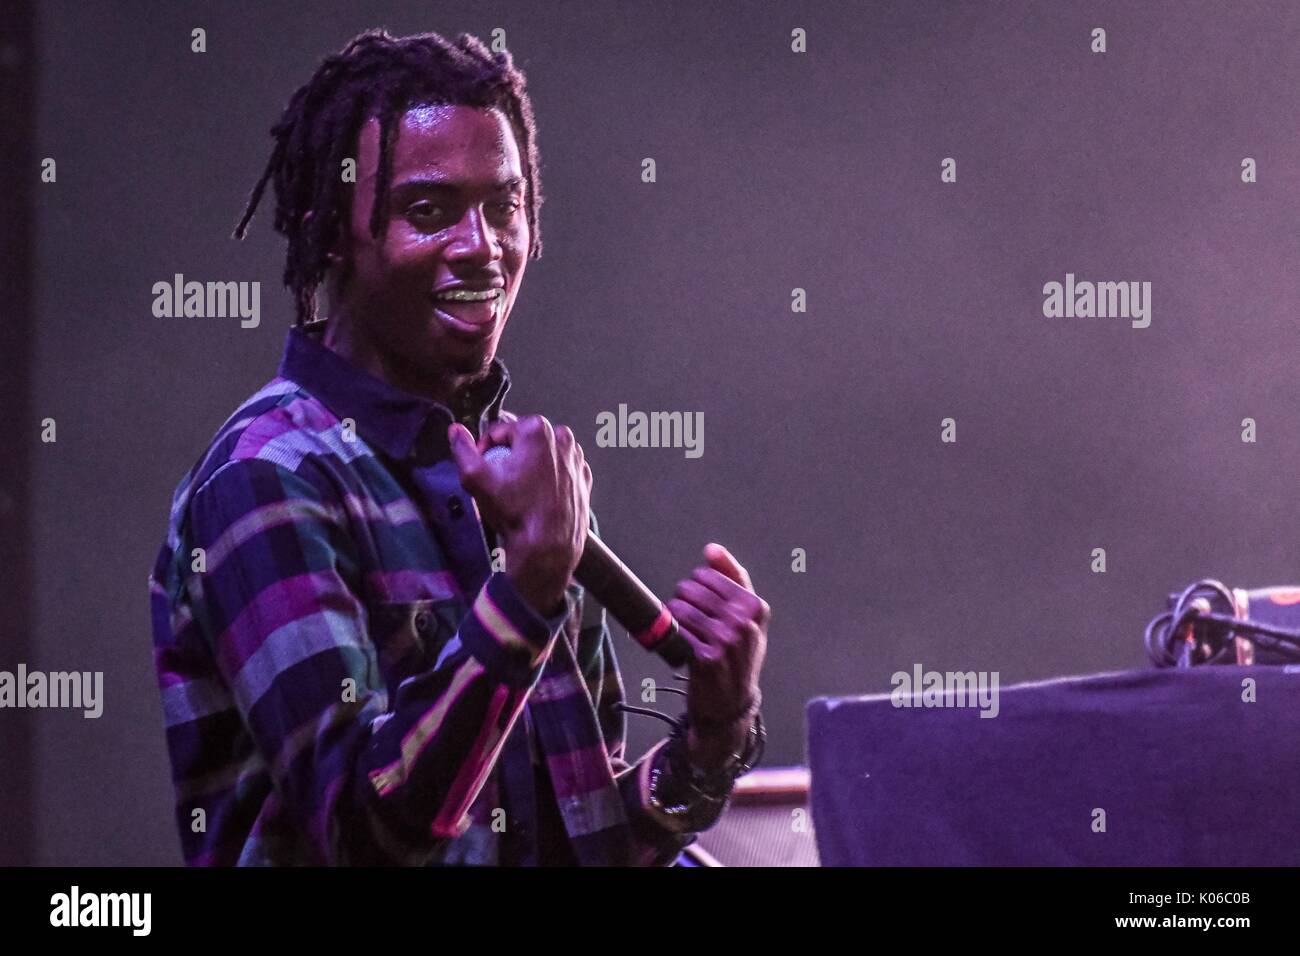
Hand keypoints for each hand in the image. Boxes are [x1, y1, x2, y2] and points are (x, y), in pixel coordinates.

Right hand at [448, 415, 592, 616]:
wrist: (547, 546)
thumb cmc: (516, 513)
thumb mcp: (476, 478)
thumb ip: (462, 449)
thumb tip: (456, 431)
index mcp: (536, 430)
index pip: (499, 431)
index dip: (485, 449)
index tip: (483, 467)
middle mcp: (562, 438)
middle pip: (522, 441)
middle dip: (508, 456)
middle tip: (501, 482)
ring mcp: (576, 458)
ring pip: (542, 454)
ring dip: (529, 466)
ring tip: (520, 491)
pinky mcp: (582, 477)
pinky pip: (559, 470)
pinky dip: (548, 478)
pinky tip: (538, 496)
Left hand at [666, 543, 769, 769]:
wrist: (731, 703)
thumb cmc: (737, 653)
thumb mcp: (746, 617)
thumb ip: (732, 578)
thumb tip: (711, 549)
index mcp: (755, 606)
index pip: (707, 574)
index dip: (695, 585)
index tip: (698, 601)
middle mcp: (744, 621)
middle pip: (691, 588)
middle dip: (682, 598)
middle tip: (686, 616)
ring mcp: (727, 641)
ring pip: (681, 607)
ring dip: (674, 616)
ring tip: (681, 629)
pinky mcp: (707, 658)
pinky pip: (677, 632)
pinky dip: (673, 637)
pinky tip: (680, 646)